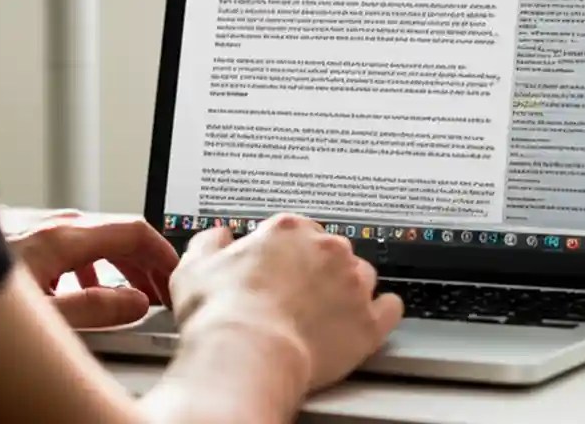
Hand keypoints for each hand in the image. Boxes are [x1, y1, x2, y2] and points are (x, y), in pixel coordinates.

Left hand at [9, 211, 179, 328]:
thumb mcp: (40, 314)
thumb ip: (93, 309)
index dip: (162, 254)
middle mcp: (54, 225)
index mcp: (63, 237)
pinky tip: (90, 285)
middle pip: (119, 234)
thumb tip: (135, 303)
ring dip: (123, 265)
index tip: (176, 275)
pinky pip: (75, 245)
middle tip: (162, 292)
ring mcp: (39, 228)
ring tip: (134, 293)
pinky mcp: (25, 238)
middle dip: (148, 264)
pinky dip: (96, 265)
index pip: (134, 233)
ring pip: (97, 239)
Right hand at [171, 213, 403, 392]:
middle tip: (297, 295)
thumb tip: (218, 236)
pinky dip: (381, 313)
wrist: (246, 354)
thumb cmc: (221, 314)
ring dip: (348, 289)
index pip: (297, 232)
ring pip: (362, 276)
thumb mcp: (195, 266)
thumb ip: (210, 243)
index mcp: (288, 230)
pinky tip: (368, 319)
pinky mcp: (369, 321)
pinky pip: (390, 308)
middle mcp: (327, 249)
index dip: (285, 254)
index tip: (278, 271)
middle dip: (317, 270)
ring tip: (327, 311)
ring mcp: (352, 284)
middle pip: (332, 251)